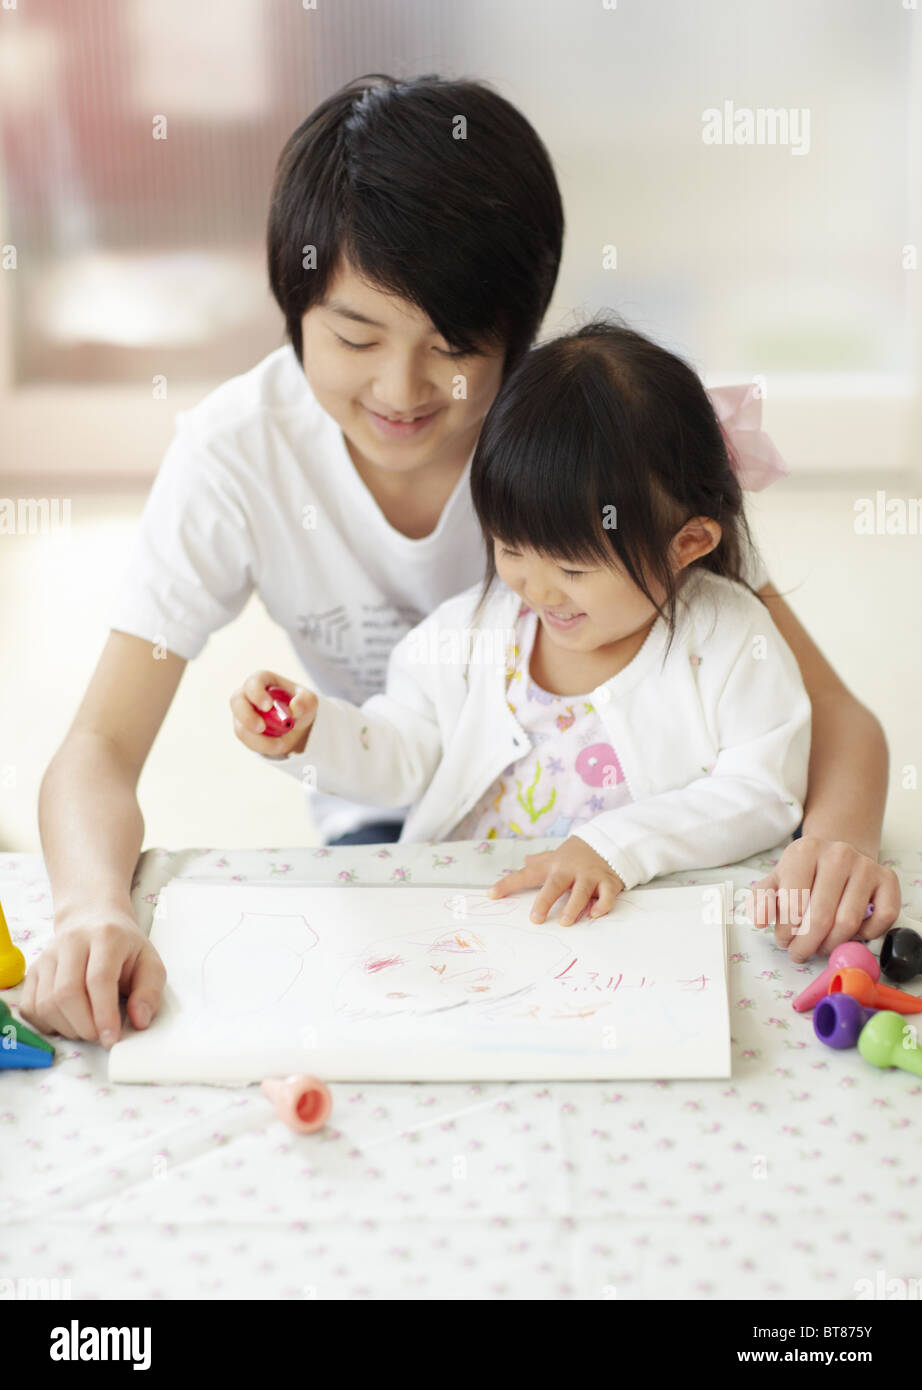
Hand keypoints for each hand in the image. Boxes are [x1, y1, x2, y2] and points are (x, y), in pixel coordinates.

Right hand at [19, 906, 165, 1047]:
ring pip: (46, 1003)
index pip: (99, 979)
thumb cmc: (124, 946)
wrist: (93, 918)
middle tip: (100, 1036)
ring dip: (67, 1027)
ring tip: (87, 1028)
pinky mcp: (33, 970)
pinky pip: (30, 1006)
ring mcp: (48, 955)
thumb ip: (149, 992)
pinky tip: (68, 1021)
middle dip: (84, 1026)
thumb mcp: (150, 962)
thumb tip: (140, 1021)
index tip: (111, 1039)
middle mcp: (72, 942)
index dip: (104, 1014)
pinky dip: (48, 1024)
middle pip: (67, 993)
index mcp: (106, 936)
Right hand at [230, 670, 317, 758]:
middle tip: (261, 727)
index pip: (253, 682)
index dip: (256, 693)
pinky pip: (247, 740)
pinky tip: (277, 746)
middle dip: (247, 716)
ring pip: (240, 726)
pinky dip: (262, 746)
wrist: (297, 725)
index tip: (267, 706)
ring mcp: (242, 714)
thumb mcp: (309, 702)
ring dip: (258, 738)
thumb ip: (305, 701)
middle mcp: (248, 695)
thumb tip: (295, 707)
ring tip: (280, 744)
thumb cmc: (300, 706)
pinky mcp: (243, 730)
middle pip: (236, 701)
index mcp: (263, 681)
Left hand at [487, 836, 624, 925]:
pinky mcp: (608, 881)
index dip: (508, 884)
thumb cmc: (576, 855)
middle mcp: (569, 870)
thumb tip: (524, 860)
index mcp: (552, 866)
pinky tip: (594, 914)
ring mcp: (589, 875)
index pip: (526, 874)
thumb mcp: (556, 855)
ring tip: (565, 921)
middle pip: (554, 884)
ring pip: (581, 891)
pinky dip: (602, 904)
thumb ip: (540, 860)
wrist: (608, 841)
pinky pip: (606, 894)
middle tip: (535, 919)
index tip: (491, 895)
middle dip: (544, 901)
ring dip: (573, 906)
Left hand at [749, 835, 901, 962]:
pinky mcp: (888, 878)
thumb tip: (760, 921)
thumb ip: (762, 900)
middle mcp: (839, 854)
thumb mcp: (776, 880)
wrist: (835, 855)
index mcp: (806, 850)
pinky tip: (851, 932)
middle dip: (806, 944)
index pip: (794, 903)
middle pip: (821, 917)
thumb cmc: (803, 873)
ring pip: (849, 922)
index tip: (783, 941)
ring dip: (831, 944)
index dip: (786, 931)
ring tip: (820, 946)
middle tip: (799, 953)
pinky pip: (883, 918)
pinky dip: (866, 934)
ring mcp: (866, 865)